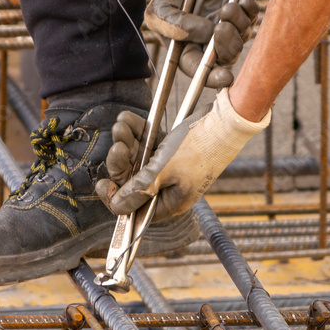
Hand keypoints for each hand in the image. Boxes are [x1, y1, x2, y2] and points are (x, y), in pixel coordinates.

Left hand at [96, 89, 269, 219]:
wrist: (225, 120)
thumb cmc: (199, 148)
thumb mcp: (163, 171)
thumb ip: (138, 190)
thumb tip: (117, 207)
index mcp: (169, 202)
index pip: (134, 210)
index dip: (116, 198)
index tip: (103, 183)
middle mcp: (167, 187)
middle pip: (131, 181)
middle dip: (120, 161)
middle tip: (117, 144)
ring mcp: (168, 167)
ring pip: (136, 159)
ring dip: (126, 142)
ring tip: (122, 126)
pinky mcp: (169, 149)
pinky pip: (146, 143)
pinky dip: (137, 132)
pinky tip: (129, 119)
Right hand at [145, 0, 259, 87]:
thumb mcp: (160, 10)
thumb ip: (177, 25)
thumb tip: (207, 33)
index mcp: (190, 53)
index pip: (204, 74)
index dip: (215, 79)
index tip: (226, 77)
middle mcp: (212, 47)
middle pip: (228, 58)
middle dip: (228, 45)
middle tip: (221, 27)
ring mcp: (229, 31)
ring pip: (243, 38)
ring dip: (237, 23)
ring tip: (225, 7)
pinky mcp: (242, 14)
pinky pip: (254, 17)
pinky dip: (248, 8)